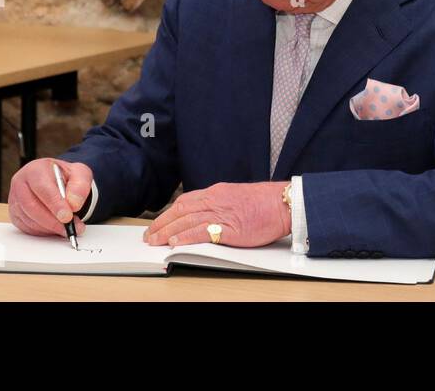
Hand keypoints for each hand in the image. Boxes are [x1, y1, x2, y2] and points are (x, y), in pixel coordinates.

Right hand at [9, 158, 91, 238]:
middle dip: (52, 220)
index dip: (55, 203)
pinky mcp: (15, 215)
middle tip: (69, 228)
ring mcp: (15, 200)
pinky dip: (43, 231)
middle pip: (31, 206)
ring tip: (67, 228)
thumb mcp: (80, 174)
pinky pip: (26, 228)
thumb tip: (73, 204)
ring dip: (49, 227)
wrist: (57, 182)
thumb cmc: (65, 177)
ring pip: (29, 219)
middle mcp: (20, 183)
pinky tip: (55, 228)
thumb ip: (80, 186)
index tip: (67, 216)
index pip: (42, 187)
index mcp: (34, 169)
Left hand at [144, 182, 290, 247]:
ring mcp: (221, 213)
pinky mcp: (229, 228)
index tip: (159, 222)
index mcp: (217, 192)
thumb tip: (207, 216)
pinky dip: (185, 237)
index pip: (185, 201)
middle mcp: (215, 200)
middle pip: (180, 210)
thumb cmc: (266, 202)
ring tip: (154, 241)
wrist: (284, 203)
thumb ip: (221, 204)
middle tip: (149, 234)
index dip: (169, 213)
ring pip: (186, 221)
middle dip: (161, 223)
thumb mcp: (237, 197)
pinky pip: (202, 232)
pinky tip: (175, 242)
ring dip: (167, 231)